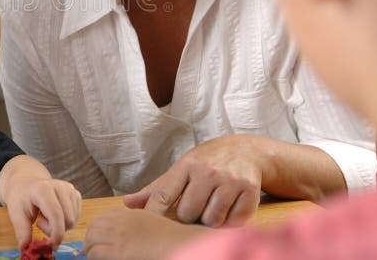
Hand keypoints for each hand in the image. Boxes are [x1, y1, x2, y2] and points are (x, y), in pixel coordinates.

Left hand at [4, 175, 81, 249]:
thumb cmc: (21, 198)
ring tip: (46, 217)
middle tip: (40, 223)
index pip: (56, 214)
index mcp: (43, 189)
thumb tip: (25, 248)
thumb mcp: (16, 213)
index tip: (51, 246)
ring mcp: (70, 189)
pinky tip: (55, 214)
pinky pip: (77, 216)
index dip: (56, 233)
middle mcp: (60, 186)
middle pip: (68, 220)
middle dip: (56, 230)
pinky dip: (66, 221)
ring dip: (61, 226)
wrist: (27, 184)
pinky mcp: (75, 194)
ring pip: (73, 220)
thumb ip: (22, 231)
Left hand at [84, 207, 207, 259]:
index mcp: (128, 214)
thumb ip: (136, 225)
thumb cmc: (170, 239)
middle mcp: (120, 222)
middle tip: (93, 251)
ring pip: (91, 240)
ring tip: (95, 257)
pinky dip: (94, 258)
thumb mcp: (152, 222)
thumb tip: (127, 236)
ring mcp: (117, 235)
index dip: (99, 230)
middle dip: (91, 239)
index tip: (100, 240)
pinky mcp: (117, 251)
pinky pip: (95, 253)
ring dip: (91, 250)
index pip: (103, 218)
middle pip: (94, 226)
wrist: (177, 245)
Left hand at [124, 135, 262, 226]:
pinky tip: (229, 208)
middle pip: (187, 212)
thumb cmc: (206, 163)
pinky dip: (231, 221)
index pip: (164, 194)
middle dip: (189, 216)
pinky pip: (234, 221)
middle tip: (195, 209)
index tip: (148, 226)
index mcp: (186, 166)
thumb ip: (156, 189)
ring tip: (212, 207)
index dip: (154, 213)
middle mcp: (207, 171)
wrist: (245, 150)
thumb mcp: (181, 169)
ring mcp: (229, 180)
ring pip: (211, 219)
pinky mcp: (249, 190)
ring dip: (210, 220)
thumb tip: (127, 203)